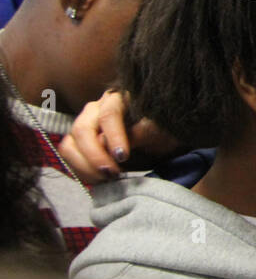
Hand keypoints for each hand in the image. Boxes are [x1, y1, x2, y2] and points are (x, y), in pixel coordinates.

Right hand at [58, 89, 181, 182]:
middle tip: (112, 173)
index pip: (109, 114)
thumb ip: (145, 133)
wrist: (160, 143)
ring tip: (107, 178)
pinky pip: (69, 157)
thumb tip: (122, 142)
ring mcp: (83, 125)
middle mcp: (96, 109)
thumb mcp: (163, 133)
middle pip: (82, 129)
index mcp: (119, 100)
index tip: (122, 157)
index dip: (114, 137)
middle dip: (94, 155)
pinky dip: (80, 171)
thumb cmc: (163, 133)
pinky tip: (100, 178)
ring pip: (69, 144)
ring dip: (84, 166)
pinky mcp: (77, 143)